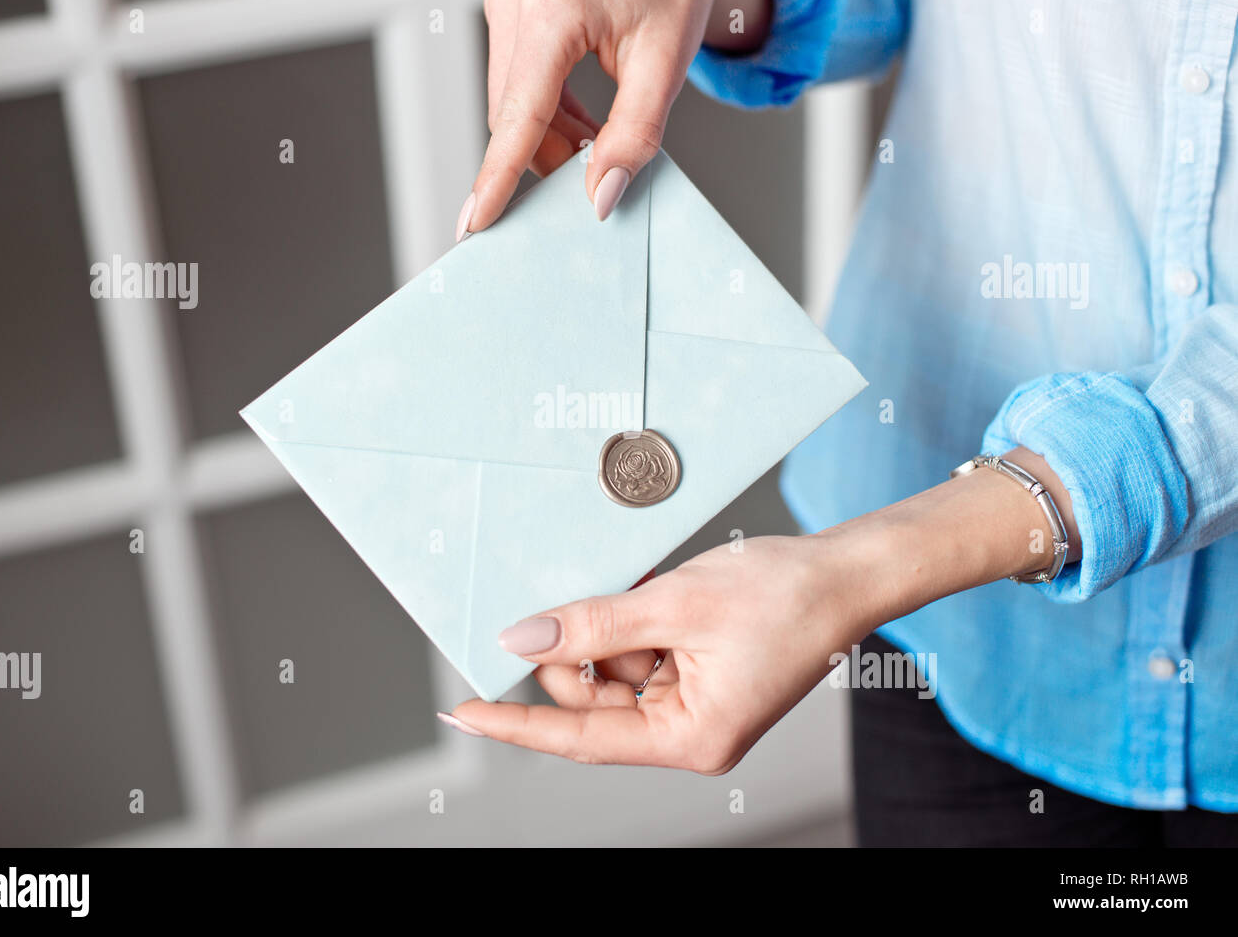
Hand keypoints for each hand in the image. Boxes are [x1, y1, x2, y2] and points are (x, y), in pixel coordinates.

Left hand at [450, 534, 878, 773]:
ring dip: (608, 630)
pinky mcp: (699, 678)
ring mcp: (694, 705)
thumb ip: (591, 625)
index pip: (578, 737)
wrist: (847, 573)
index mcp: (690, 736)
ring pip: (613, 675)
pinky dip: (630, 625)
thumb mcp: (673, 604)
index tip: (463, 709)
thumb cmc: (785, 595)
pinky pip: (640, 657)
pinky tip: (646, 593)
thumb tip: (524, 641)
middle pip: (593, 703)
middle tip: (567, 602)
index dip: (515, 721)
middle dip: (575, 652)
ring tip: (642, 590)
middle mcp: (690, 732)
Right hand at [458, 0, 771, 240]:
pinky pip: (517, 83)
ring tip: (600, 137)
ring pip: (512, 106)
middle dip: (551, 157)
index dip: (497, 178)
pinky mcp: (511, 10)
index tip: (476, 223)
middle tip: (601, 170)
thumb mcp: (666, 59)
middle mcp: (514, 2)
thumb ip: (635, 134)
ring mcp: (507, 3)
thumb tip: (601, 194)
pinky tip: (584, 119)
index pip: (517, 116)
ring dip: (552, 137)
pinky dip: (549, 113)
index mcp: (550, 10)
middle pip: (512, 118)